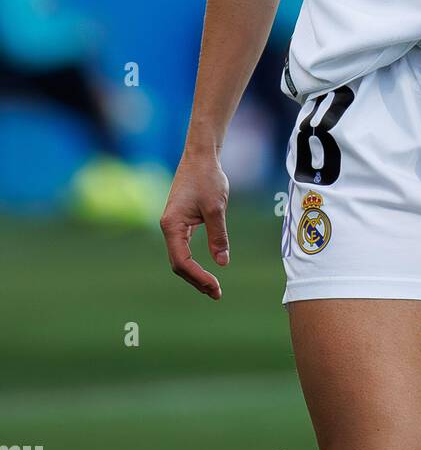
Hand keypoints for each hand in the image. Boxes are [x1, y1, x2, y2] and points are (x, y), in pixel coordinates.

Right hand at [160, 153, 230, 299]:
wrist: (200, 156)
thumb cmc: (208, 178)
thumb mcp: (216, 209)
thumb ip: (218, 236)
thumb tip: (222, 263)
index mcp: (172, 225)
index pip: (181, 261)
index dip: (197, 276)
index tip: (215, 286)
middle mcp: (168, 227)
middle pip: (178, 263)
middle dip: (196, 280)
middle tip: (216, 293)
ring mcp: (173, 225)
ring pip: (180, 257)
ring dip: (195, 273)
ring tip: (212, 288)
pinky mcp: (180, 222)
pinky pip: (184, 248)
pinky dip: (194, 261)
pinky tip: (205, 270)